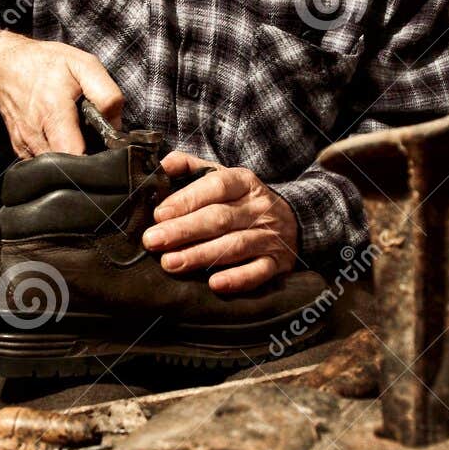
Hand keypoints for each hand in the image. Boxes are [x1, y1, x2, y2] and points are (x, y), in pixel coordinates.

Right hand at [0, 28, 122, 155]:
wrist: (4, 67)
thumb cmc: (44, 64)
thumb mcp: (83, 64)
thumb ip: (106, 93)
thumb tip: (116, 124)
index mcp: (53, 110)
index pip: (74, 152)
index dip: (94, 158)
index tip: (105, 150)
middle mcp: (35, 133)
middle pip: (67, 167)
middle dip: (86, 160)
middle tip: (95, 143)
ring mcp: (25, 145)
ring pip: (56, 170)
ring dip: (71, 158)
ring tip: (77, 137)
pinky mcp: (20, 151)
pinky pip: (44, 164)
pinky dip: (58, 156)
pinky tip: (62, 139)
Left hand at [142, 152, 298, 292]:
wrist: (294, 222)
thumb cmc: (244, 201)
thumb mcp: (224, 177)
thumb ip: (192, 168)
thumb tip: (162, 164)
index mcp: (244, 182)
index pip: (216, 186)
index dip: (187, 199)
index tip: (159, 214)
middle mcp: (258, 208)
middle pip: (219, 218)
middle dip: (183, 230)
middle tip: (153, 241)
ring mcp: (268, 236)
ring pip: (234, 246)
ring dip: (200, 255)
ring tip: (170, 263)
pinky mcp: (276, 263)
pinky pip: (258, 272)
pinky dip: (237, 279)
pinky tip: (214, 285)